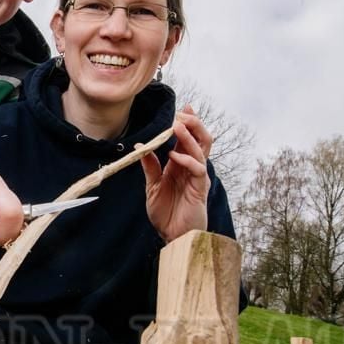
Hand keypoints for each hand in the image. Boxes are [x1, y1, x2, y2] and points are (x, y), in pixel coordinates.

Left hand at [138, 105, 211, 242]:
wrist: (172, 235)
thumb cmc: (165, 213)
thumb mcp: (152, 187)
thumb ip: (150, 166)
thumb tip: (141, 145)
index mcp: (180, 164)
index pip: (187, 139)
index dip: (187, 123)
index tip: (183, 107)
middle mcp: (191, 167)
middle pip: (200, 139)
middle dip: (193, 124)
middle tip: (183, 114)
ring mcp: (197, 177)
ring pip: (202, 150)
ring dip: (190, 137)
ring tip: (178, 126)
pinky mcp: (200, 189)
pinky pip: (198, 169)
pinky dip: (187, 160)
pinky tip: (174, 156)